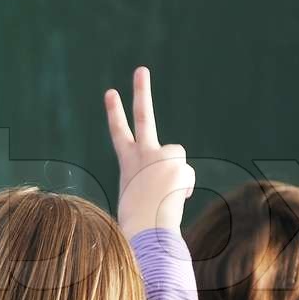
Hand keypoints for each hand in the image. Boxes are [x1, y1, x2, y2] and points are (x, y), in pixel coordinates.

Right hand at [104, 67, 194, 236]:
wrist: (144, 229)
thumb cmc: (138, 222)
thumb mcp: (139, 198)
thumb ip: (153, 181)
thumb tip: (177, 182)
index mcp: (127, 162)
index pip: (119, 132)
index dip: (115, 112)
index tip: (111, 92)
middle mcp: (141, 153)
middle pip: (143, 116)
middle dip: (141, 91)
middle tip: (141, 70)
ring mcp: (158, 154)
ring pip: (177, 157)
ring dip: (176, 175)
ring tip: (164, 194)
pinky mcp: (175, 162)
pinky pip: (187, 175)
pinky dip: (184, 188)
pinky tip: (173, 199)